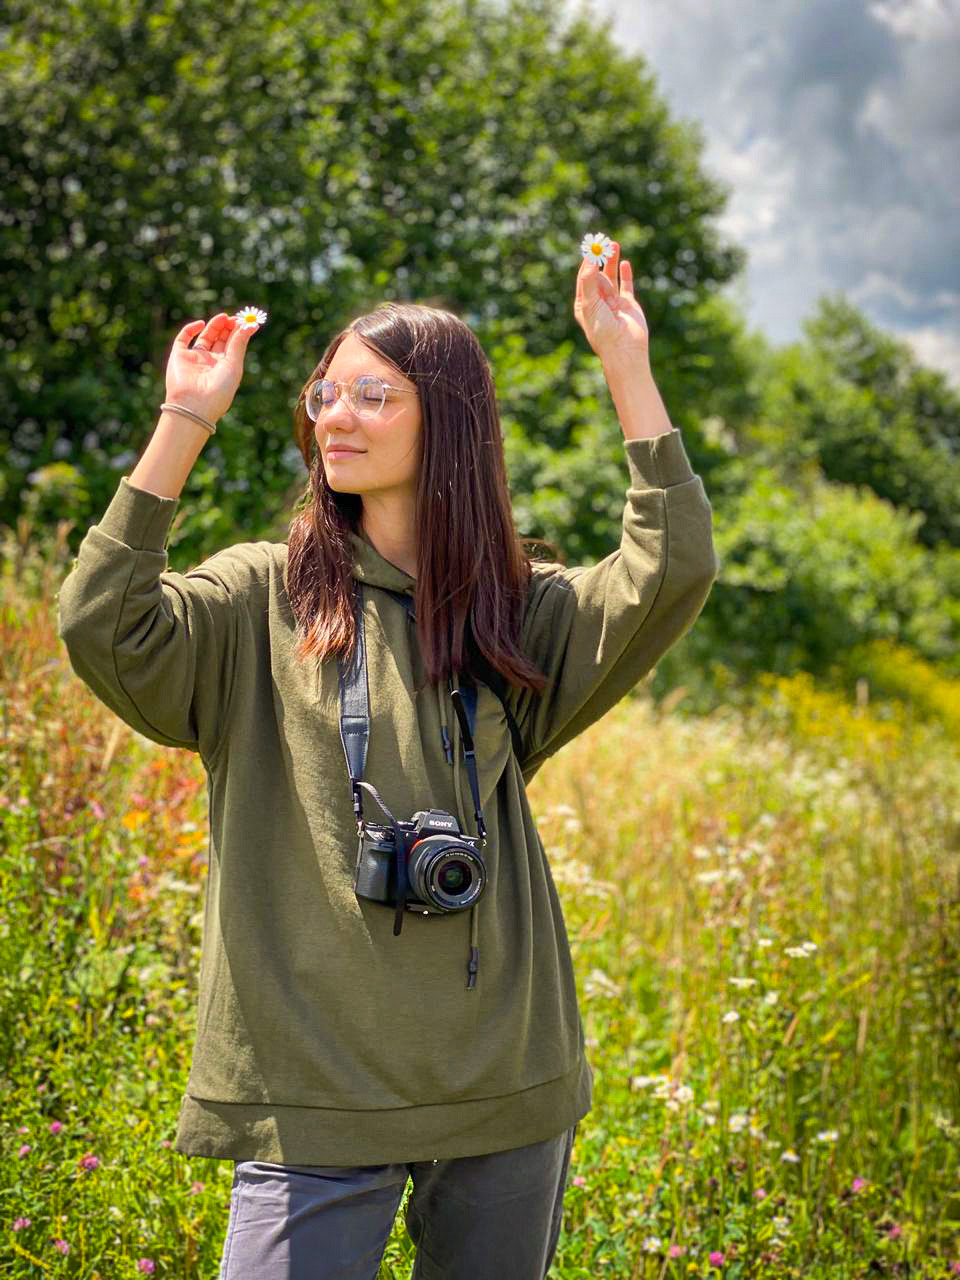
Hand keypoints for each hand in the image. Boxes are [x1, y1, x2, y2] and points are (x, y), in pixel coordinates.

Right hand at [164, 312, 259, 424]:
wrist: (195, 404)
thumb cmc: (219, 389)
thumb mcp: (234, 365)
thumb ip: (239, 343)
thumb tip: (251, 325)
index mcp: (225, 368)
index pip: (232, 346)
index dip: (237, 333)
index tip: (244, 321)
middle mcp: (210, 363)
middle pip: (219, 340)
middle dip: (227, 328)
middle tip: (234, 318)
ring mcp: (194, 359)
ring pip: (204, 338)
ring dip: (213, 326)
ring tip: (224, 317)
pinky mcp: (179, 357)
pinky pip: (183, 339)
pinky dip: (190, 329)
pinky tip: (201, 324)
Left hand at [573, 243, 649, 368]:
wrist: (624, 348)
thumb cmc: (603, 330)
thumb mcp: (591, 304)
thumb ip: (589, 281)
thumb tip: (589, 260)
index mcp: (585, 304)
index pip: (584, 277)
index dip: (587, 262)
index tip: (591, 247)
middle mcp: (598, 302)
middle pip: (598, 275)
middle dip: (600, 259)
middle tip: (603, 242)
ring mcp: (613, 303)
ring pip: (612, 277)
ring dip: (612, 262)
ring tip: (614, 245)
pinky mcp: (628, 305)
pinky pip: (626, 286)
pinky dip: (626, 275)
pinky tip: (625, 263)